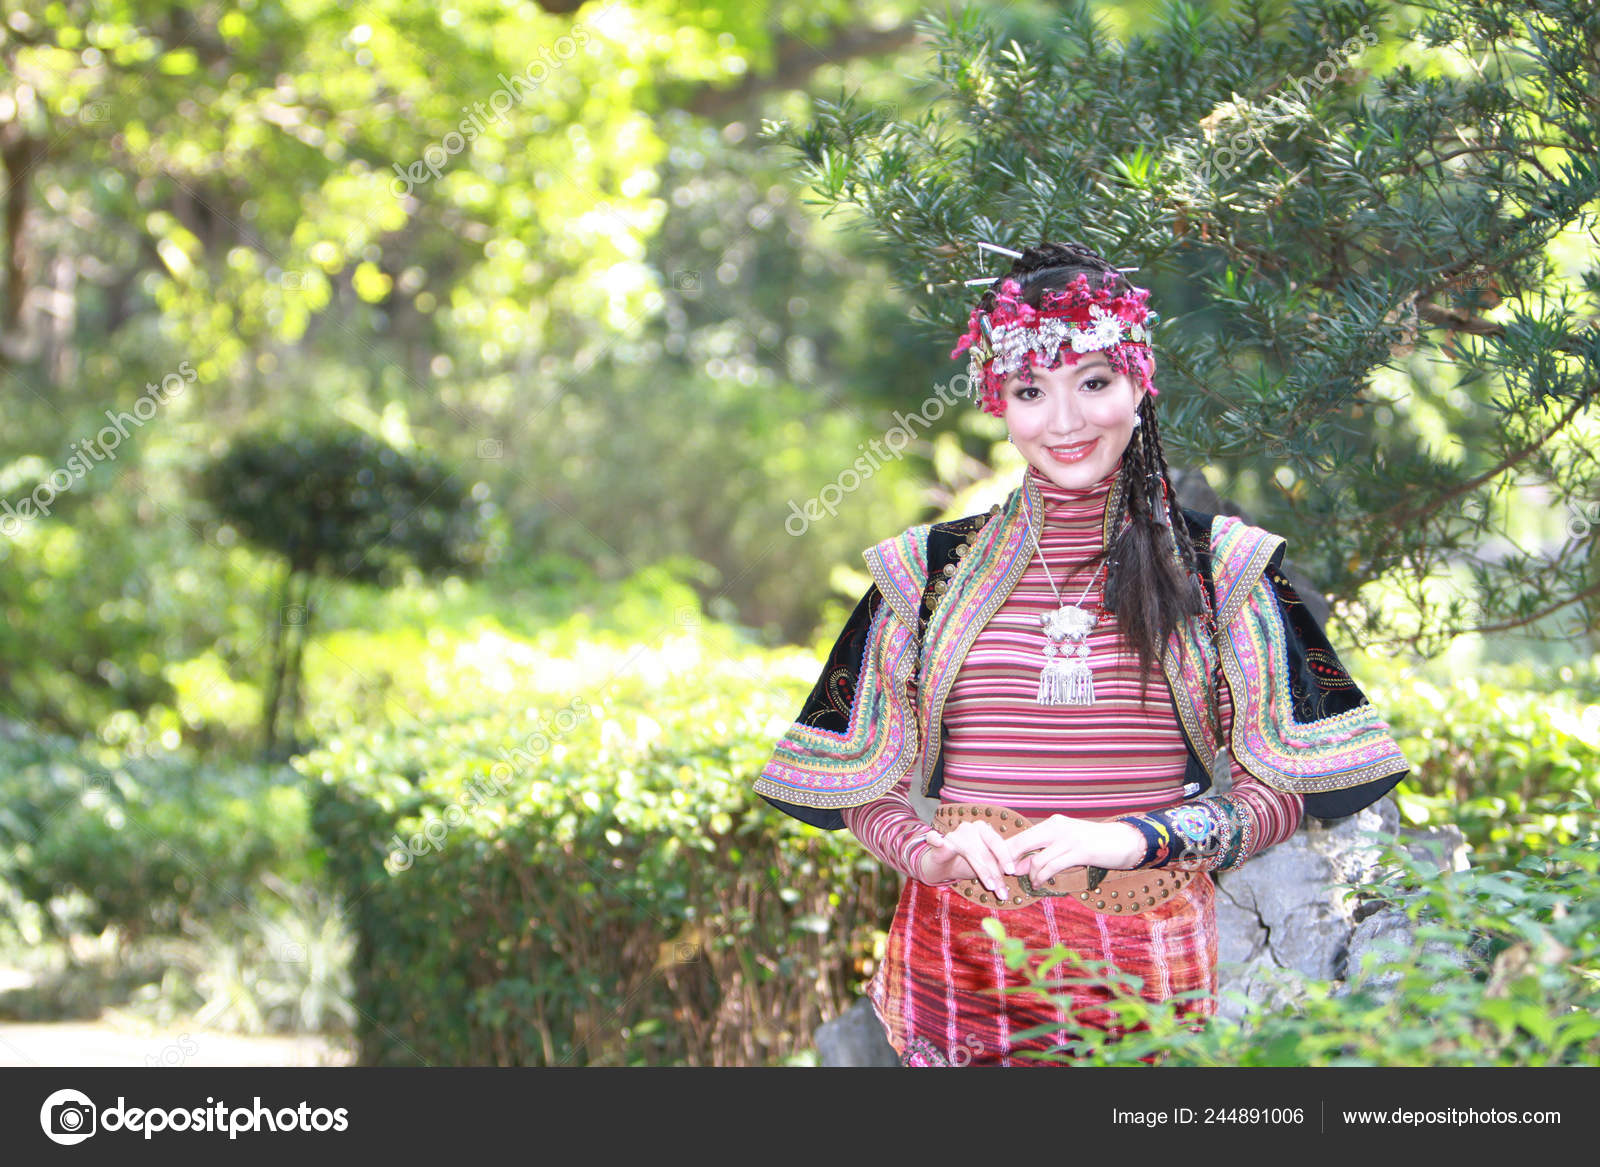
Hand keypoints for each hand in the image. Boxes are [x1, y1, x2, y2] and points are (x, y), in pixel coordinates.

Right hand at [915, 820, 1016, 901]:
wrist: (942, 864)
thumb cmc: (969, 862)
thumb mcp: (987, 862)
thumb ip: (1000, 863)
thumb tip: (1022, 870)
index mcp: (984, 829)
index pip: (997, 842)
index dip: (1004, 857)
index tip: (1011, 872)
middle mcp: (969, 828)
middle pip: (984, 850)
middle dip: (995, 872)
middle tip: (1001, 890)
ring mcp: (953, 835)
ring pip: (968, 851)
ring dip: (981, 870)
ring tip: (989, 886)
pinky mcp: (937, 843)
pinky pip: (935, 840)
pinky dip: (936, 840)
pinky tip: (938, 842)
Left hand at [1005, 816, 1145, 884]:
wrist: (1124, 841)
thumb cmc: (1093, 845)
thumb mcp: (1066, 845)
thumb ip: (1043, 853)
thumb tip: (1018, 867)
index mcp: (1052, 823)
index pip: (1021, 836)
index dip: (1006, 851)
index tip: (998, 866)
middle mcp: (1057, 827)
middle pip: (1021, 843)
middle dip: (1008, 861)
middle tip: (1003, 875)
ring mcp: (1068, 838)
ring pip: (1036, 859)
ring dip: (1030, 875)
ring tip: (1032, 882)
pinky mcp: (1079, 851)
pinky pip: (1053, 867)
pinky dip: (1042, 877)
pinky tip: (1040, 884)